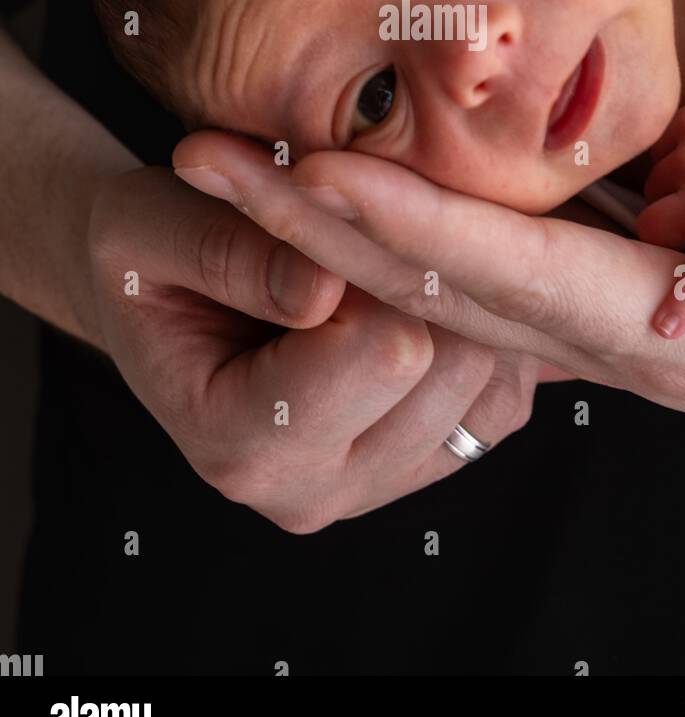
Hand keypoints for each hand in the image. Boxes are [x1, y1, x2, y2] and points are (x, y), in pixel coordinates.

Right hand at [85, 165, 541, 531]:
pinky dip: (478, 333)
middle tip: (360, 239)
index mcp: (243, 448)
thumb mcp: (146, 225)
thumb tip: (323, 289)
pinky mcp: (429, 463)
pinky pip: (507, 393)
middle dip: (413, 283)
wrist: (165, 300)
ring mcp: (381, 486)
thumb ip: (223, 251)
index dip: (367, 266)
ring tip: (377, 268)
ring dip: (449, 305)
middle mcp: (317, 491)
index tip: (319, 236)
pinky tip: (417, 297)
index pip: (383, 350)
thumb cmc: (150, 256)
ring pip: (488, 377)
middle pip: (449, 364)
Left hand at [172, 131, 684, 449]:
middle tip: (201, 159)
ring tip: (239, 163)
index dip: (405, 222)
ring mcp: (602, 319)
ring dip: (335, 224)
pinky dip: (407, 230)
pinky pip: (488, 268)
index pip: (510, 275)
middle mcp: (611, 336)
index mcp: (671, 334)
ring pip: (443, 276)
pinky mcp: (612, 294)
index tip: (306, 169)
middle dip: (311, 226)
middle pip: (435, 282)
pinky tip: (354, 197)